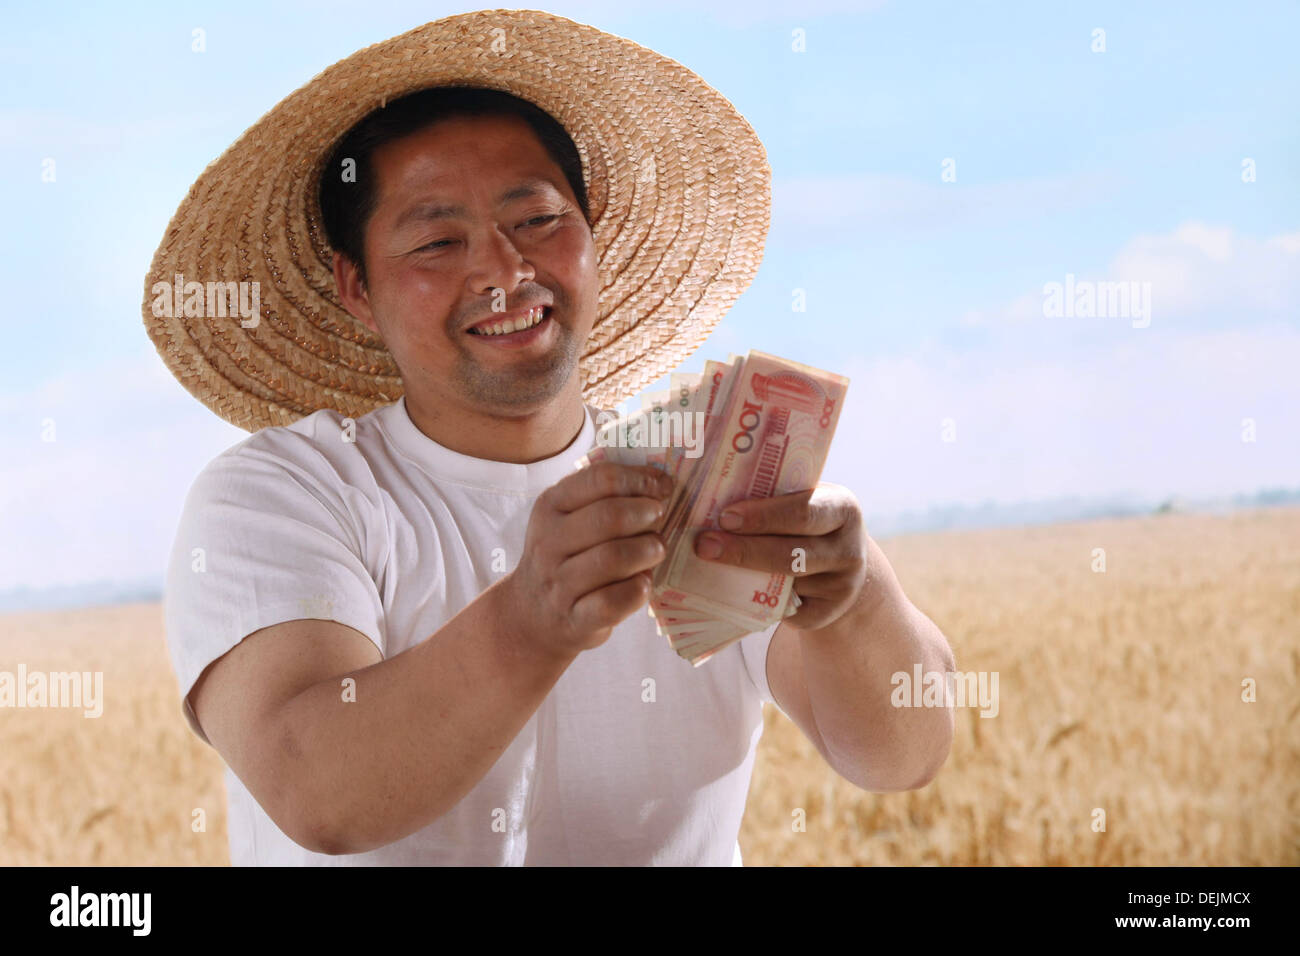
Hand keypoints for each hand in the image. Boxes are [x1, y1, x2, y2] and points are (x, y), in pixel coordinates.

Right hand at [504, 462, 673, 658]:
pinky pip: (612, 602)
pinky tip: (644, 583)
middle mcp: (549, 542)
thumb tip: (660, 481)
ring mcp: (559, 583)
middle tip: (660, 519)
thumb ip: (605, 498)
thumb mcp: (569, 519)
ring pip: (612, 558)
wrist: (532, 615)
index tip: (662, 486)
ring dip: (647, 550)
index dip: (639, 479)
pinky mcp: (575, 619)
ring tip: (657, 549)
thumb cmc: (567, 557)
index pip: (600, 479)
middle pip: (609, 517)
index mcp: (550, 507)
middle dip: (646, 514)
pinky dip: (638, 590)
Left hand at [692, 481, 868, 630]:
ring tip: (708, 564)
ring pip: (783, 584)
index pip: (803, 513)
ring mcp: (840, 587)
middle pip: (790, 554)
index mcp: (842, 509)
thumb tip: (714, 501)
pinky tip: (728, 589)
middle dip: (743, 550)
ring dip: (742, 575)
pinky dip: (753, 601)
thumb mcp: (802, 501)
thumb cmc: (806, 522)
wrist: (841, 563)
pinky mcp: (824, 615)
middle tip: (705, 545)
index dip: (763, 517)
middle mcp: (848, 550)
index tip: (725, 517)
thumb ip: (773, 499)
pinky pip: (782, 610)